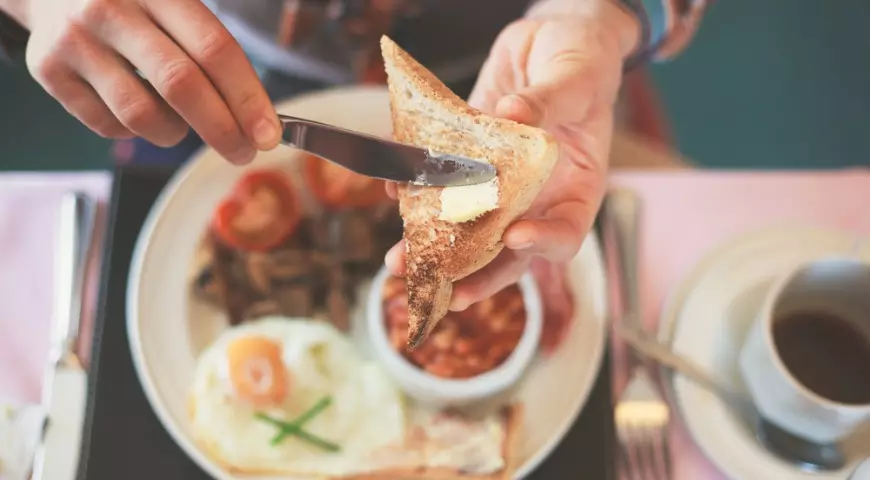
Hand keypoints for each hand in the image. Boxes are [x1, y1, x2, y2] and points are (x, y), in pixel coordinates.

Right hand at [20, 0, 280, 163]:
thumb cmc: (135, 2)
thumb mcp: (174, 3)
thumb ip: (211, 49)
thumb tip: (258, 119)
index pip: (214, 50)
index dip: (247, 98)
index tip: (268, 134)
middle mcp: (111, 9)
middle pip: (181, 86)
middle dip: (222, 130)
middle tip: (243, 152)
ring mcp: (75, 40)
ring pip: (141, 115)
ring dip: (175, 133)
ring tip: (181, 123)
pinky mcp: (48, 69)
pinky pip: (108, 125)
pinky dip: (135, 132)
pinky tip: (140, 110)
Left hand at [386, 0, 639, 308]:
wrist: (550, 38)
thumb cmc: (582, 59)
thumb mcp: (576, 76)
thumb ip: (549, 100)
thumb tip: (513, 115)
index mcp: (577, 186)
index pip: (565, 232)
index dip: (542, 242)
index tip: (515, 237)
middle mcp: (537, 196)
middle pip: (508, 250)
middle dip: (472, 273)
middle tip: (439, 288)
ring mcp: (500, 183)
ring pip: (468, 228)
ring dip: (433, 247)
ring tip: (399, 261)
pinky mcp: (470, 161)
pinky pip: (444, 185)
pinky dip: (418, 192)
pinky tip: (395, 192)